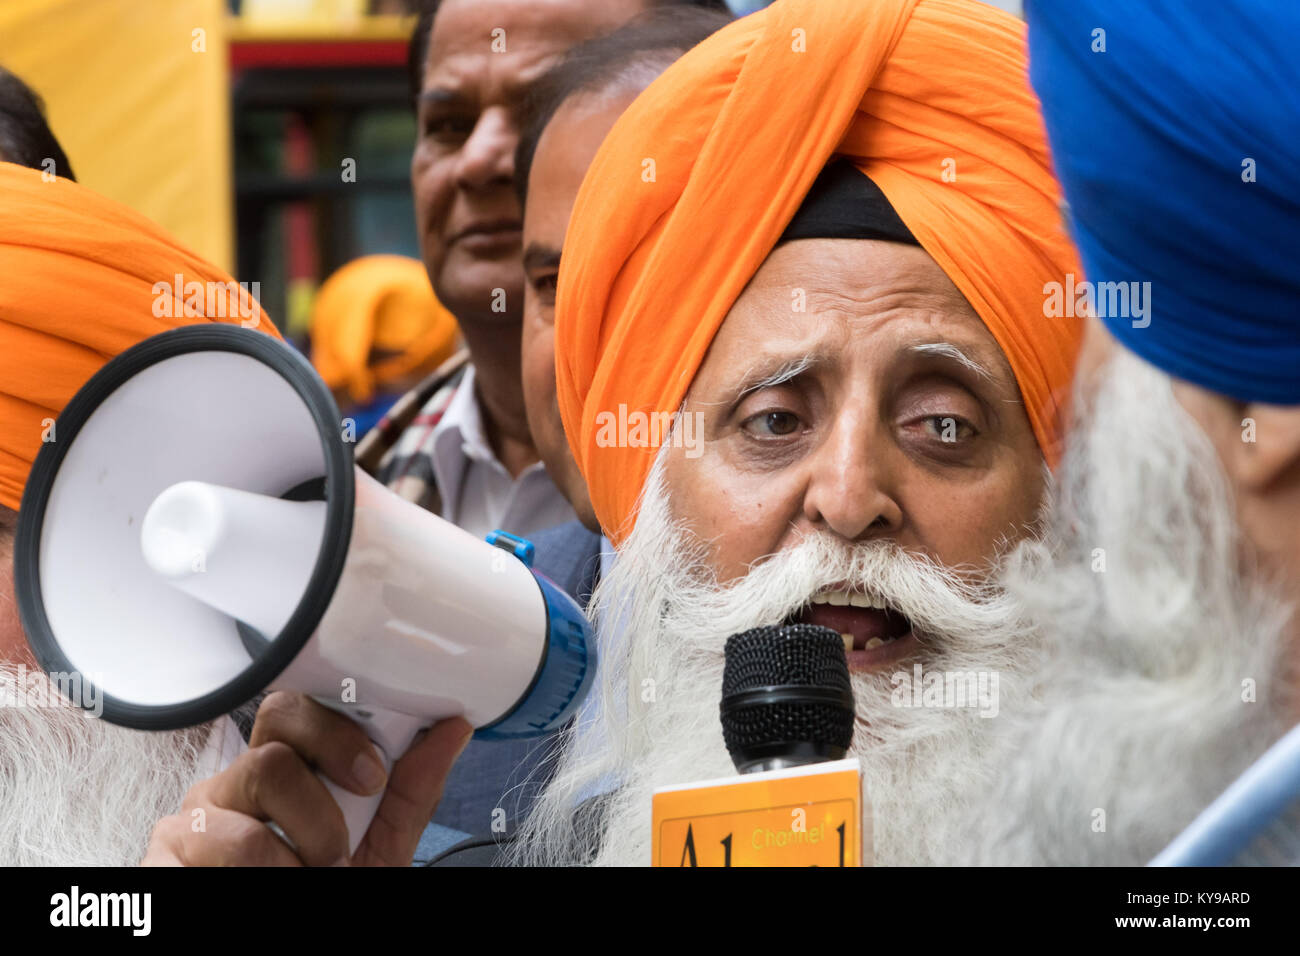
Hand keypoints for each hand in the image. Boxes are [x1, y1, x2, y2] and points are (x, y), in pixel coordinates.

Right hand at [142, 692, 472, 865]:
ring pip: (248, 816)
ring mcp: (188, 824)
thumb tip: (453, 729)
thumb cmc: (326, 888)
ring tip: (302, 881)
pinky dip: (260, 884)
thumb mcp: (379, 846)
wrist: (285, 944)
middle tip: (335, 850)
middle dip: (318, 803)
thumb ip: (411, 792)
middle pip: (269, 750)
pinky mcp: (159, 863)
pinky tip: (261, 890)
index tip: (371, 778)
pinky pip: (213, 857)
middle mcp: (227, 787)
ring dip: (294, 862)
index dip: (336, 734)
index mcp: (277, 769)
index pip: (292, 708)